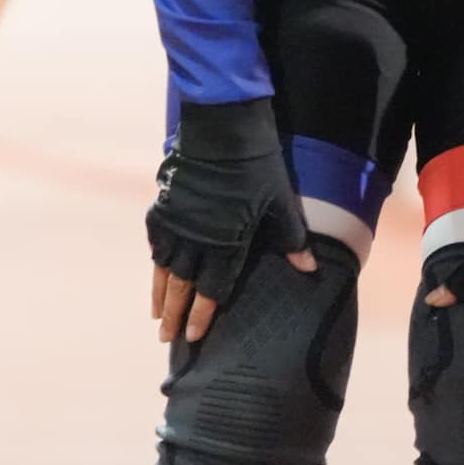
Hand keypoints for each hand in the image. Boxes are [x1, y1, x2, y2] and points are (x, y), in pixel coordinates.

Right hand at [146, 98, 314, 344]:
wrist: (222, 126)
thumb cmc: (257, 163)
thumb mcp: (280, 201)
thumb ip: (290, 238)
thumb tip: (309, 269)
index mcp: (226, 241)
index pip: (213, 288)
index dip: (203, 315)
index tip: (194, 338)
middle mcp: (196, 238)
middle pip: (183, 284)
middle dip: (175, 314)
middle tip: (166, 338)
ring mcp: (176, 220)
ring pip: (164, 266)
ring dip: (160, 293)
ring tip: (155, 316)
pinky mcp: (164, 202)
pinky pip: (155, 240)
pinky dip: (154, 260)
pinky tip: (155, 270)